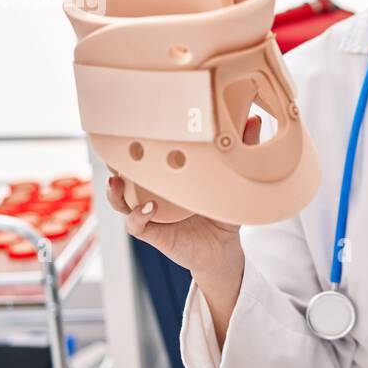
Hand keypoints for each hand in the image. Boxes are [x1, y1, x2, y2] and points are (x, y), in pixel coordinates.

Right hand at [105, 114, 262, 282]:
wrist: (223, 248)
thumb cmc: (224, 211)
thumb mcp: (233, 178)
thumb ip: (243, 149)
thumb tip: (254, 119)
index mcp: (168, 176)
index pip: (145, 155)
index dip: (133, 141)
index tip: (130, 125)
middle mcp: (154, 192)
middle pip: (124, 174)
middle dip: (114, 161)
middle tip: (113, 149)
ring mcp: (150, 212)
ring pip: (121, 200)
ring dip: (115, 191)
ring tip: (117, 180)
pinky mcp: (154, 233)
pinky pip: (135, 224)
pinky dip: (138, 216)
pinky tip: (148, 208)